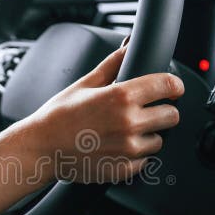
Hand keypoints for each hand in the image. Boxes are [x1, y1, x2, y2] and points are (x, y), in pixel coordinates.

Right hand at [20, 46, 184, 183]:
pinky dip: (136, 155)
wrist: (41, 149)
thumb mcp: (85, 84)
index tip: (173, 88)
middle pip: (172, 115)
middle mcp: (129, 122)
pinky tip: (116, 147)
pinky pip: (145, 160)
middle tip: (145, 112)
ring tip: (124, 132)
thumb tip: (128, 45)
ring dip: (149, 135)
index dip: (174, 85)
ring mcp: (128, 148)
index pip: (168, 86)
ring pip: (160, 140)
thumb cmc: (58, 117)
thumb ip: (113, 64)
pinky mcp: (125, 169)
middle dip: (162, 111)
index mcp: (121, 96)